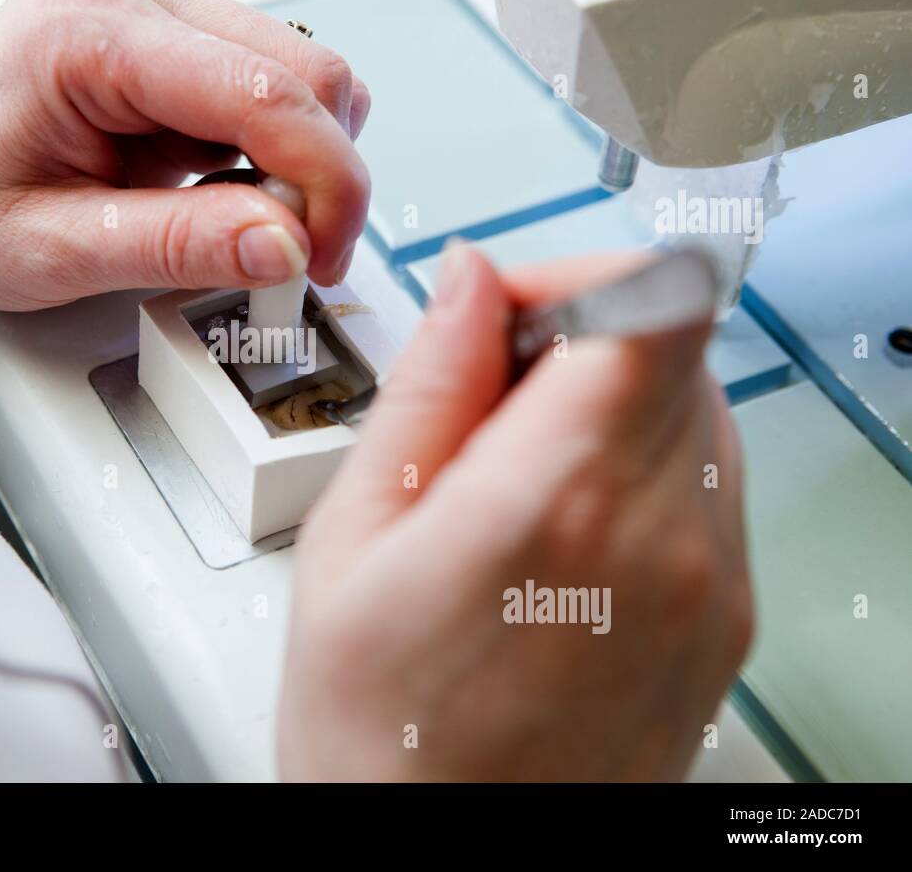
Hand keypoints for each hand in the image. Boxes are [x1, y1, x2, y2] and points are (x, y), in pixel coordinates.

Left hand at [0, 0, 369, 308]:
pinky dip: (269, 150)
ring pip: (300, 75)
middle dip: (322, 177)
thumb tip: (283, 245)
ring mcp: (153, 5)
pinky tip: (215, 189)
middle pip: (308, 72)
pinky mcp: (168, 33)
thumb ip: (173, 247)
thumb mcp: (49, 251)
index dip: (326, 184)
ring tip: (232, 223)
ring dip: (298, 163)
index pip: (268, 92)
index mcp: (92, 31)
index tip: (319, 261)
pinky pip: (264, 86)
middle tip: (286, 256)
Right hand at [278, 246, 752, 780]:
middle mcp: (663, 537)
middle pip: (674, 341)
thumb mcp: (356, 537)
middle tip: (486, 408)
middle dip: (577, 339)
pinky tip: (553, 539)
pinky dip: (637, 473)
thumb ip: (427, 385)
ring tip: (512, 485)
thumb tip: (471, 283)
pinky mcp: (725, 621)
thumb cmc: (378, 737)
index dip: (578, 270)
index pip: (655, 296)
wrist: (446, 863)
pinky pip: (705, 486)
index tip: (510, 312)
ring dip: (608, 406)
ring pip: (693, 409)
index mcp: (557, 500)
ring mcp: (709, 585)